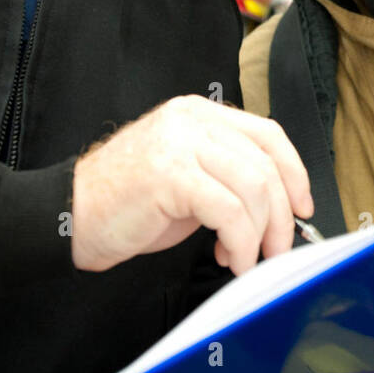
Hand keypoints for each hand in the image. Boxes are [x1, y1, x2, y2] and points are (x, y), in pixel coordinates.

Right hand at [70, 95, 312, 273]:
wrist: (69, 217)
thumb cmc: (126, 204)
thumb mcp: (187, 177)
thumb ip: (228, 177)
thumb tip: (279, 206)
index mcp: (198, 114)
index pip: (268, 134)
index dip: (295, 173)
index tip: (303, 208)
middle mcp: (191, 119)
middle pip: (265, 163)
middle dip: (282, 215)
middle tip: (279, 249)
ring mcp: (180, 143)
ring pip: (254, 186)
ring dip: (262, 233)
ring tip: (248, 259)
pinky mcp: (170, 174)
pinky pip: (230, 210)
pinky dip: (242, 241)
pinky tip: (232, 258)